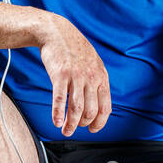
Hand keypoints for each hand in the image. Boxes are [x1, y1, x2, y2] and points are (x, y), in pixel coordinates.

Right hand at [36, 12, 111, 134]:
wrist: (56, 32)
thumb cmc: (74, 49)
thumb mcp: (93, 63)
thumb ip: (97, 81)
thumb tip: (98, 102)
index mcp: (101, 77)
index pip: (105, 107)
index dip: (99, 122)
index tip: (92, 129)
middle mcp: (91, 78)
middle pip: (90, 111)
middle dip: (83, 124)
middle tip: (74, 129)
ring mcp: (76, 76)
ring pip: (76, 108)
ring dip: (71, 124)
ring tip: (65, 131)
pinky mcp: (60, 75)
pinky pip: (60, 99)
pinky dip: (58, 113)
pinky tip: (56, 122)